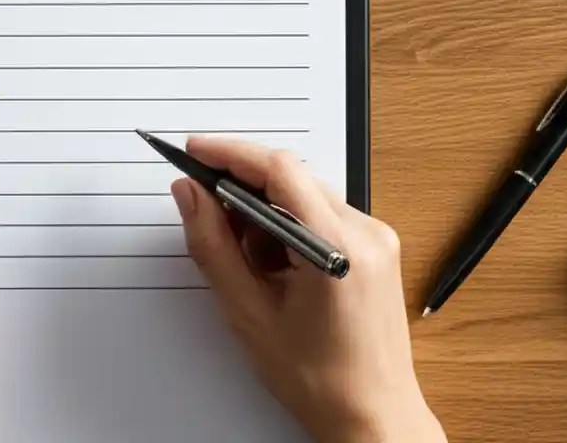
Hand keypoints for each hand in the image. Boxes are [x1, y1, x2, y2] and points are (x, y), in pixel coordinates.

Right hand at [171, 137, 444, 442]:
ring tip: (250, 267)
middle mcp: (366, 232)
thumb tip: (190, 196)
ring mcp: (376, 238)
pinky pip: (322, 215)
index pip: (278, 170)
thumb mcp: (248, 312)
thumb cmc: (320, 379)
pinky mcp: (376, 247)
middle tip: (207, 218)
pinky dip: (288, 229)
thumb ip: (212, 246)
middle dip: (242, 192)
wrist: (373, 415)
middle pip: (290, 178)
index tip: (194, 152)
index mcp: (337, 247)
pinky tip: (275, 270)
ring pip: (303, 196)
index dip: (230, 154)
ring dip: (264, 215)